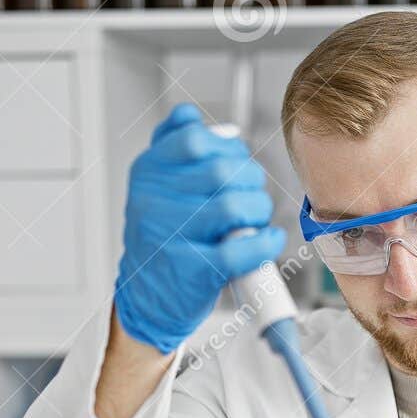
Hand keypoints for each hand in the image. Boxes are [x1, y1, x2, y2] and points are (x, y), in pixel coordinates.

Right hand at [114, 103, 285, 353]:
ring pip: (233, 206)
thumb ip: (174, 147)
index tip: (237, 163)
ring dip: (259, 210)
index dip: (228, 148)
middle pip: (221, 171)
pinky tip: (268, 241)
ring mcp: (170, 236)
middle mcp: (153, 201)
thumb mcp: (156, 186)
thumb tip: (197, 118)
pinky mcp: (192, 271)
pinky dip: (265, 244)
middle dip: (251, 181)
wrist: (148, 299)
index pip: (194, 139)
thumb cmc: (164, 239)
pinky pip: (240, 250)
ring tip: (257, 220)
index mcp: (147, 172)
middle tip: (253, 196)